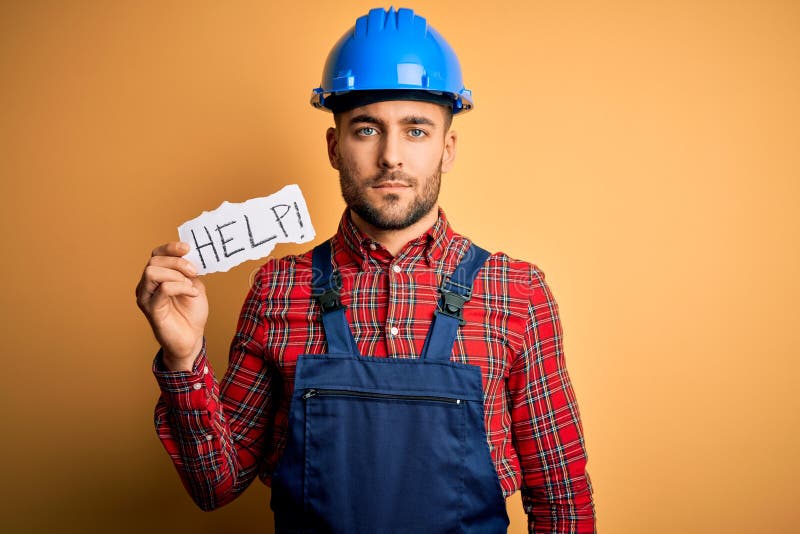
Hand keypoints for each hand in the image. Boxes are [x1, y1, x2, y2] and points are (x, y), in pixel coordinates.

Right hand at [136, 241, 207, 370]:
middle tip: (194, 272)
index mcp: (157, 277)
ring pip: (152, 272)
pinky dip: (180, 287)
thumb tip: (192, 256)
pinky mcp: (152, 310)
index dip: (170, 248)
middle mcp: (147, 285)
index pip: (156, 254)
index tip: (187, 248)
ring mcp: (147, 298)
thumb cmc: (191, 313)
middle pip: (154, 261)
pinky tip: (192, 293)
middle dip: (177, 262)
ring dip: (176, 275)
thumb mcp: (194, 285)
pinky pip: (163, 289)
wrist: (192, 338)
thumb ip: (189, 271)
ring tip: (191, 286)